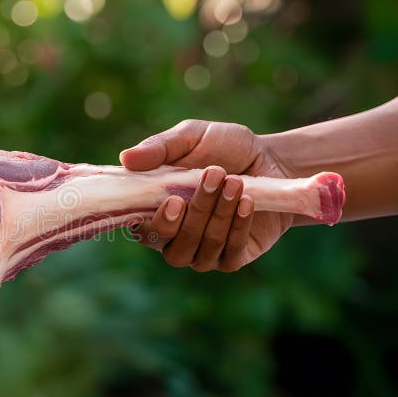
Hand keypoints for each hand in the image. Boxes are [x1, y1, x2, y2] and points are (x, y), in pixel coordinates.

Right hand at [120, 119, 293, 271]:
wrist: (272, 160)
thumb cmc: (224, 148)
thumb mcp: (192, 137)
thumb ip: (159, 148)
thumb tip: (125, 158)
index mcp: (155, 212)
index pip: (143, 232)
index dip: (156, 224)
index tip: (175, 200)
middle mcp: (175, 238)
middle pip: (174, 247)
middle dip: (196, 212)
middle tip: (216, 175)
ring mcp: (203, 252)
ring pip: (201, 251)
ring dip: (219, 216)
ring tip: (235, 183)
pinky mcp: (232, 258)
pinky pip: (228, 255)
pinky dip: (237, 228)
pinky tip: (248, 202)